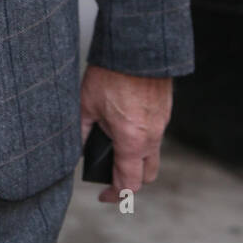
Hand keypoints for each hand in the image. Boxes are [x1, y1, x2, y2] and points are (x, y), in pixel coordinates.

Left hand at [80, 65, 172, 204]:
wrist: (137, 46)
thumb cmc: (111, 73)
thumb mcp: (86, 104)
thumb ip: (81, 132)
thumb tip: (77, 149)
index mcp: (132, 142)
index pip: (129, 184)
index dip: (115, 195)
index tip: (103, 195)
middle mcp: (152, 137)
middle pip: (147, 175)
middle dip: (129, 180)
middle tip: (110, 174)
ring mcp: (161, 123)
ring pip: (152, 153)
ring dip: (136, 157)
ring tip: (114, 145)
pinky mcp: (164, 110)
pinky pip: (155, 134)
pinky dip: (141, 138)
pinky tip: (124, 123)